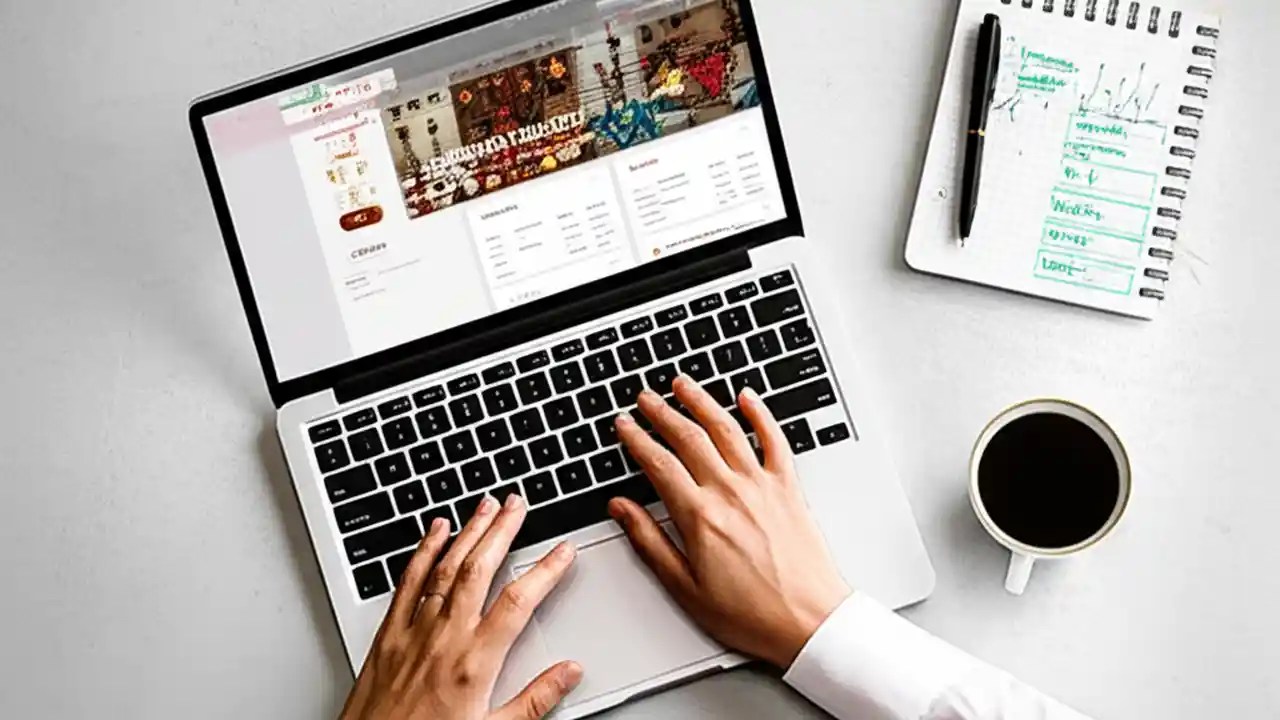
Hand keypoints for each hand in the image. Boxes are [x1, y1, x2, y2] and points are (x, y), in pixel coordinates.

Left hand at [340, 495, 582, 719]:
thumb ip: (534, 700)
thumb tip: (568, 672)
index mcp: (475, 662)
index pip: (519, 602)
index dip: (545, 572)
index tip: (562, 552)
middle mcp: (445, 637)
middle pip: (480, 569)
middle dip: (502, 530)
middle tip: (518, 503)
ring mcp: (414, 631)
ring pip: (446, 567)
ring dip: (468, 531)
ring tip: (485, 505)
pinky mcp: (388, 635)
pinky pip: (408, 582)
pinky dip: (422, 551)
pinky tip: (434, 531)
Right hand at [609, 378, 851, 668]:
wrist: (808, 620)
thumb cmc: (751, 613)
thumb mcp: (685, 588)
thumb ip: (650, 542)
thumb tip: (622, 510)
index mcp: (700, 517)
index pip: (659, 464)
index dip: (636, 439)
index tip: (624, 426)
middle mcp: (730, 492)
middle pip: (688, 437)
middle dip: (662, 413)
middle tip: (645, 398)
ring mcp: (762, 485)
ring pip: (726, 428)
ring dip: (701, 402)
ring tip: (683, 385)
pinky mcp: (788, 488)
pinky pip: (774, 439)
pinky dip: (760, 414)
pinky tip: (747, 397)